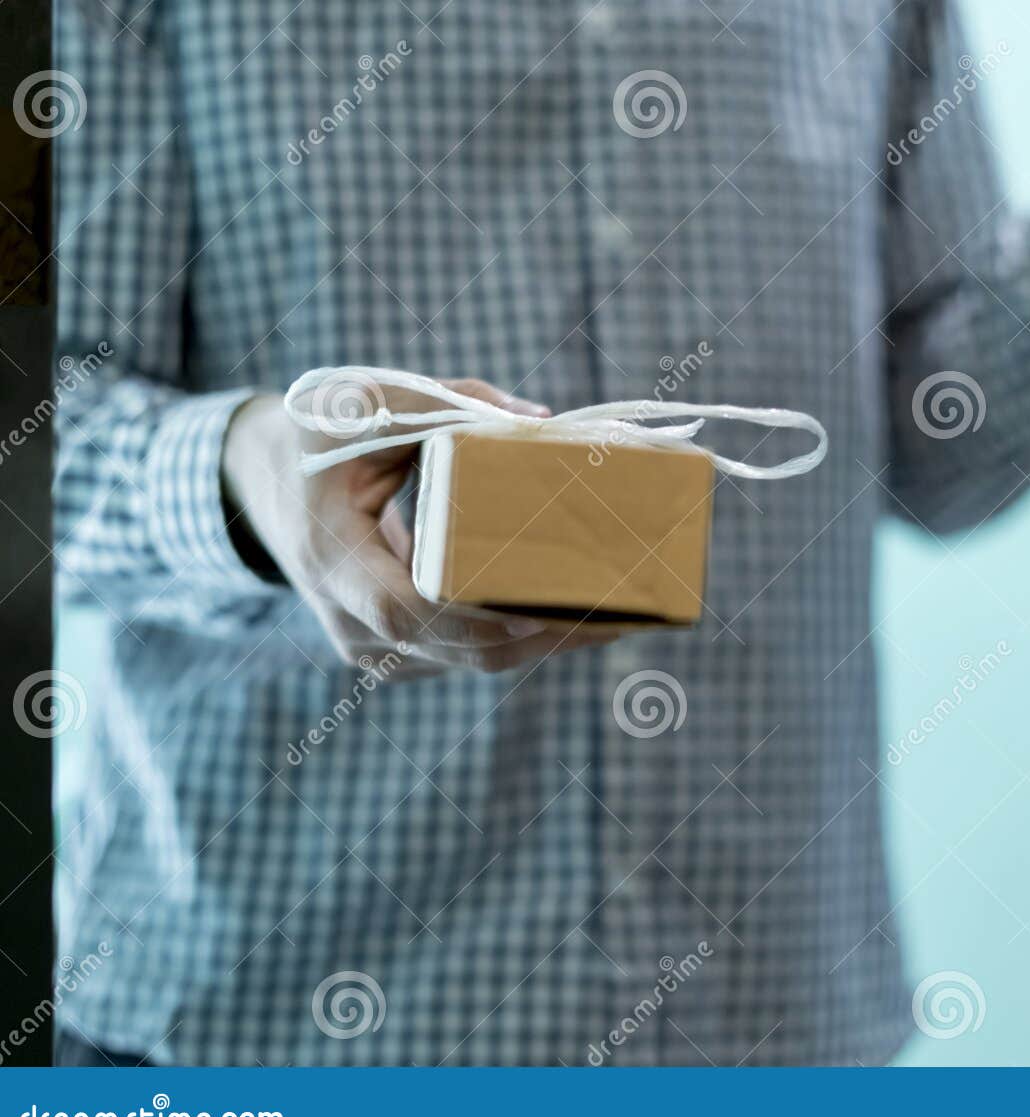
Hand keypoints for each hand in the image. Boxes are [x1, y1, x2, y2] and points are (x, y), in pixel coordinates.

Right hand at [222, 376, 622, 672]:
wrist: (264, 482)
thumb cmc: (321, 435)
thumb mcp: (367, 401)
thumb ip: (450, 401)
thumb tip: (543, 423)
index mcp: (329, 556)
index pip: (405, 610)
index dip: (473, 616)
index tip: (541, 606)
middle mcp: (348, 617)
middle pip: (455, 647)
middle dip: (541, 634)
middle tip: (620, 611)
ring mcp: (370, 644)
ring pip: (467, 660)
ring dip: (544, 643)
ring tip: (623, 615)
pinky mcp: (395, 649)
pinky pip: (463, 655)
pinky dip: (520, 639)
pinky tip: (581, 617)